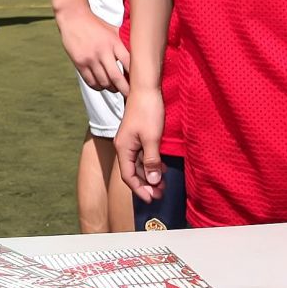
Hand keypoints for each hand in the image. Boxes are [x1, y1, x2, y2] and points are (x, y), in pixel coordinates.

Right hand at [57, 8, 130, 95]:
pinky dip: (98, 86)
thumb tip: (136, 56)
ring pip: (103, 82)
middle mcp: (102, 51)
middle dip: (125, 89)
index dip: (135, 76)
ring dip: (111, 88)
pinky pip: (91, 81)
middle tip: (130, 95)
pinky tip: (102, 85)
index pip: (128, 63)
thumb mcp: (112, 30)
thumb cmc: (95, 24)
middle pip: (116, 77)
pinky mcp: (79, 63)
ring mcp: (90, 58)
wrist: (73, 17)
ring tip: (115, 88)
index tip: (139, 83)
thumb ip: (122, 43)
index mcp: (113, 42)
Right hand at [115, 87, 164, 202]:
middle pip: (132, 171)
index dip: (139, 189)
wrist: (146, 88)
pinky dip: (151, 163)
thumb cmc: (147, 111)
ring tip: (163, 183)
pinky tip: (162, 167)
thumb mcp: (152, 139)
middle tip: (161, 193)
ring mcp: (130, 141)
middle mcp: (124, 146)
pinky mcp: (137, 135)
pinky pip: (142, 155)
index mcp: (123, 148)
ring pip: (138, 164)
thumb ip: (151, 161)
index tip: (151, 199)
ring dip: (149, 175)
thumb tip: (152, 181)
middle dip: (146, 184)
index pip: (128, 176)